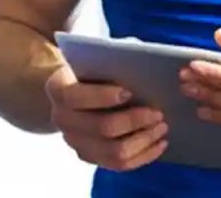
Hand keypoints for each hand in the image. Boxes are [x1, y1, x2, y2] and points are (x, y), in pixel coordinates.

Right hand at [44, 64, 168, 170]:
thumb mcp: (98, 56)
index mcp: (58, 89)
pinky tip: (160, 143)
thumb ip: (115, 55)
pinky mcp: (90, 157)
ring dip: (143, 140)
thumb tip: (141, 56)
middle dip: (133, 121)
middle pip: (101, 128)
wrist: (75, 91)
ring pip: (113, 152)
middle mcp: (62, 120)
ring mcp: (75, 142)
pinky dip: (144, 156)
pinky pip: (119, 165)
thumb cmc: (93, 69)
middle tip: (158, 112)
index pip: (76, 97)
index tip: (130, 91)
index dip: (103, 96)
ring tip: (162, 127)